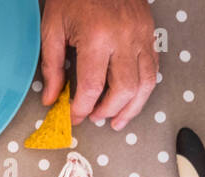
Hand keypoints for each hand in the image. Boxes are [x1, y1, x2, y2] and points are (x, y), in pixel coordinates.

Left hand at [39, 0, 157, 130]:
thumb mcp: (52, 29)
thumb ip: (52, 67)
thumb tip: (51, 99)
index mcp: (96, 37)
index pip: (93, 87)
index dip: (82, 109)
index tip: (74, 117)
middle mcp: (123, 37)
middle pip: (124, 89)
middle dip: (109, 111)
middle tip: (95, 118)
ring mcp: (141, 34)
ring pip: (146, 82)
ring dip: (133, 107)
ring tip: (118, 120)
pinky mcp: (150, 31)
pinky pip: (153, 67)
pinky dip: (143, 87)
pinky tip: (131, 97)